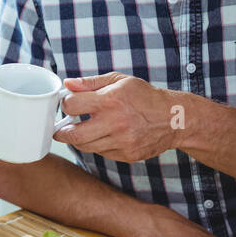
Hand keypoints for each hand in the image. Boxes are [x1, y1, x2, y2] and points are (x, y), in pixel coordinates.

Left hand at [54, 72, 179, 161]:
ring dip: (78, 140)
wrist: (175, 118)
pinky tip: (103, 136)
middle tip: (60, 129)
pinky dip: (97, 145)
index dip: (66, 105)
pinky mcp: (127, 155)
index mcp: (111, 100)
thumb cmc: (145, 97)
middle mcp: (115, 122)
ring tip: (81, 130)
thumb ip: (91, 83)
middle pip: (73, 134)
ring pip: (86, 147)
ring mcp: (122, 141)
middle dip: (61, 132)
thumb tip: (67, 84)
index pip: (72, 106)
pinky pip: (102, 153)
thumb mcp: (120, 81)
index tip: (68, 105)